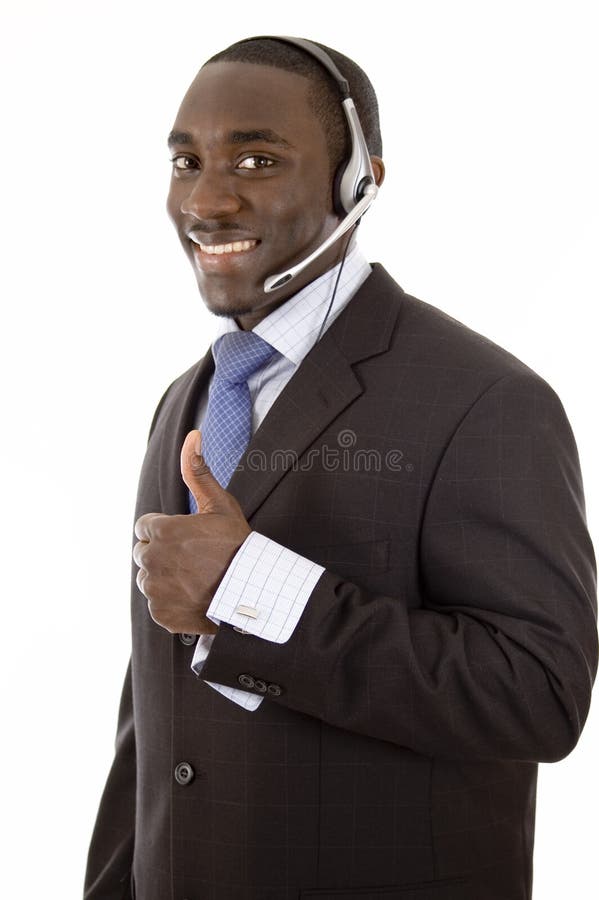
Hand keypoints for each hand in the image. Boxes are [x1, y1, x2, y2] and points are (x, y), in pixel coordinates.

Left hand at [133, 429, 251, 633]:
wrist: (252, 592)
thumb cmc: (237, 546)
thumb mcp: (220, 505)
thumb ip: (198, 470)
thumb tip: (193, 434)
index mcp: (161, 531)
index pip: (144, 527)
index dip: (166, 530)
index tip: (187, 538)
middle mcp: (151, 560)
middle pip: (144, 552)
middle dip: (163, 552)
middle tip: (194, 558)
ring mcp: (154, 589)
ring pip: (149, 578)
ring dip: (165, 576)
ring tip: (195, 577)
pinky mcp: (160, 613)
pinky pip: (157, 603)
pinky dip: (171, 601)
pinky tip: (195, 595)